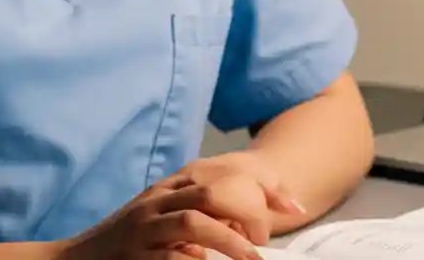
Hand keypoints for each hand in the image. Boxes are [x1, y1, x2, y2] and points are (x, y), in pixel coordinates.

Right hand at [51, 174, 270, 259]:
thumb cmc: (129, 245)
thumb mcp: (167, 222)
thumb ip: (206, 219)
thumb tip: (254, 230)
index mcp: (172, 187)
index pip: (227, 172)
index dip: (266, 188)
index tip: (294, 209)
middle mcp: (160, 199)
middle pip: (216, 188)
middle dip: (250, 211)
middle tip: (262, 240)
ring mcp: (145, 226)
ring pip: (195, 221)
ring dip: (230, 241)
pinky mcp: (135, 254)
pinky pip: (172, 257)